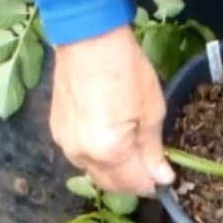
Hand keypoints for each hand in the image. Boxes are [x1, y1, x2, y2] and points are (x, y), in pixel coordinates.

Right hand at [49, 26, 174, 195]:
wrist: (89, 38)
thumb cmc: (126, 70)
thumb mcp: (151, 111)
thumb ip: (154, 151)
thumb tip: (163, 179)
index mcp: (108, 152)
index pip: (133, 184)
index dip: (152, 184)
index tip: (165, 177)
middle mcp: (82, 155)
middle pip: (110, 184)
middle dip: (132, 180)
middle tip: (151, 166)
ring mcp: (65, 143)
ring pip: (93, 171)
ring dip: (113, 170)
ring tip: (132, 149)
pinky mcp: (56, 130)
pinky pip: (80, 155)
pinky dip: (98, 155)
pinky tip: (110, 139)